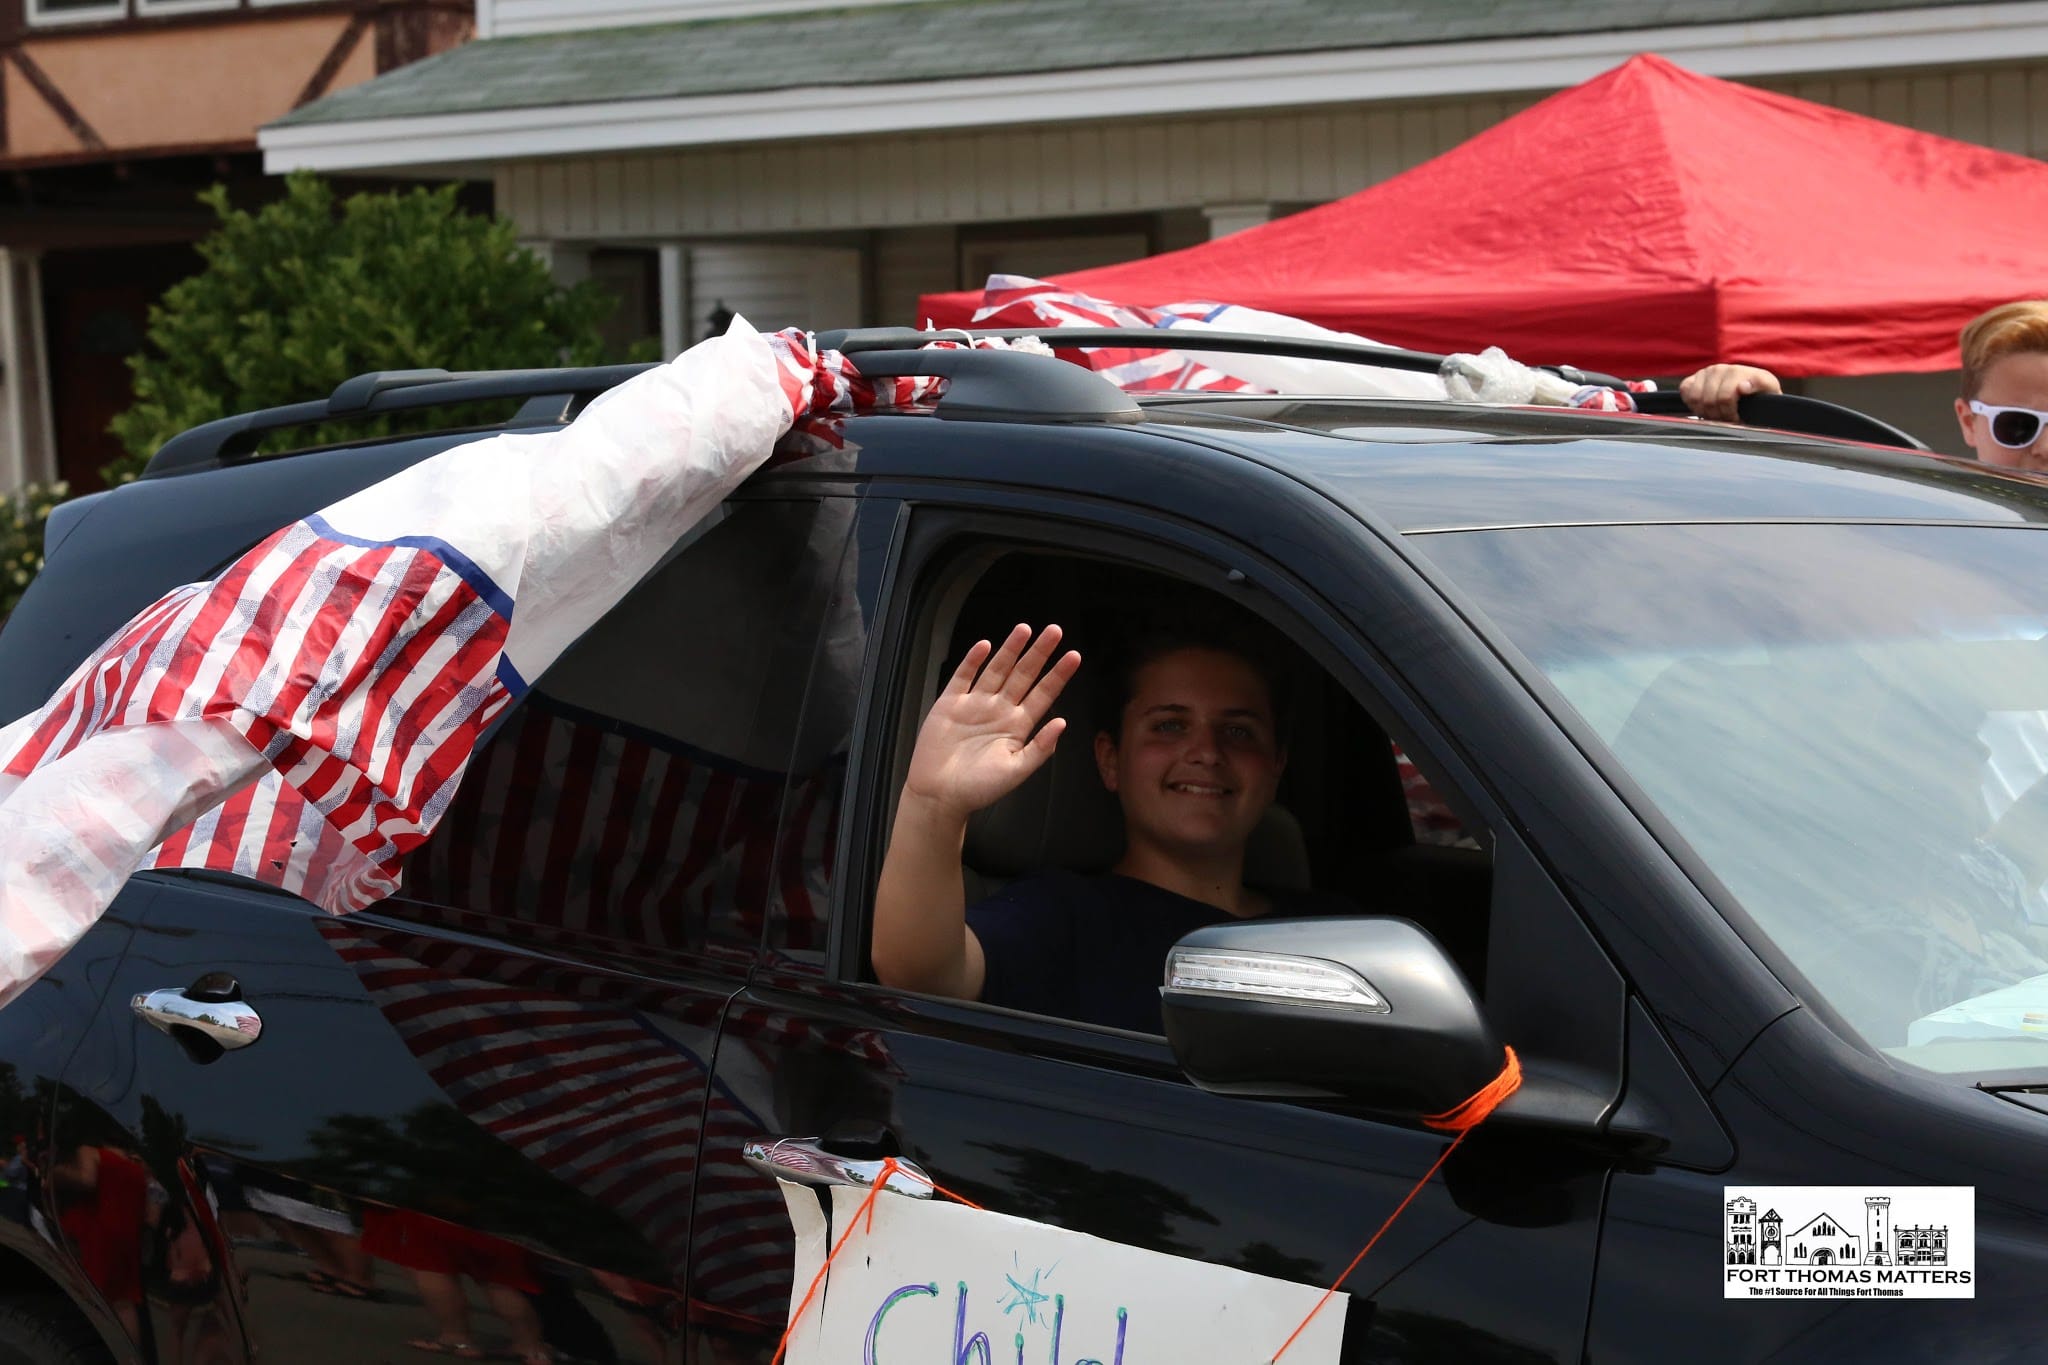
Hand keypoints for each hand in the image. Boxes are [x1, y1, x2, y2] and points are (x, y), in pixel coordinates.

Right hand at [902, 624, 1081, 820]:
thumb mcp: (1016, 771)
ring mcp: (975, 705)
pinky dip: (973, 661)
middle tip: (1055, 631)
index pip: (1043, 694)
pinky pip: (964, 677)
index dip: (1058, 675)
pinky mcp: (950, 704)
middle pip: (1023, 675)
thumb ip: (1040, 748)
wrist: (940, 796)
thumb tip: (1062, 724)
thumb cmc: (978, 789)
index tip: (1074, 656)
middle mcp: (999, 710)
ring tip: (1025, 630)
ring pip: (997, 670)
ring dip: (1011, 650)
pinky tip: (984, 646)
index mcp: (1018, 726)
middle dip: (1039, 653)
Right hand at [1679, 364, 1781, 422]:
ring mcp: (1705, 372)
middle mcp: (1721, 369)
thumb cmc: (1760, 393)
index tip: (1737, 419)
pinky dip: (1692, 403)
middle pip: (1709, 401)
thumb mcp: (1770, 389)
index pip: (1725, 397)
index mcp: (1738, 372)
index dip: (1729, 413)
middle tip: (1726, 420)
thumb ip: (1760, 386)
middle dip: (1718, 416)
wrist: (1750, 388)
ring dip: (1704, 411)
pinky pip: (1685, 391)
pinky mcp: (1693, 378)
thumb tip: (1742, 386)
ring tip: (1716, 414)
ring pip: (1695, 398)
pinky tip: (1704, 407)